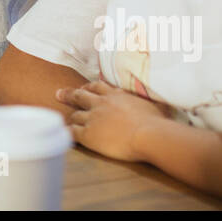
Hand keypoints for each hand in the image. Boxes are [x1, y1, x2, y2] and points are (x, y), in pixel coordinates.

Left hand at [55, 80, 171, 161]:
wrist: (148, 133)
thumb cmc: (157, 121)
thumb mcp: (154, 103)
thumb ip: (151, 99)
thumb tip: (162, 97)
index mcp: (116, 95)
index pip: (98, 86)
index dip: (90, 87)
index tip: (85, 87)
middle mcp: (101, 103)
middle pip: (80, 96)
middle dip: (69, 95)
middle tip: (59, 93)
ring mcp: (93, 118)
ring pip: (76, 114)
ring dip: (71, 116)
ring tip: (64, 117)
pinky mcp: (88, 134)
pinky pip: (72, 131)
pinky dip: (67, 132)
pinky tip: (62, 133)